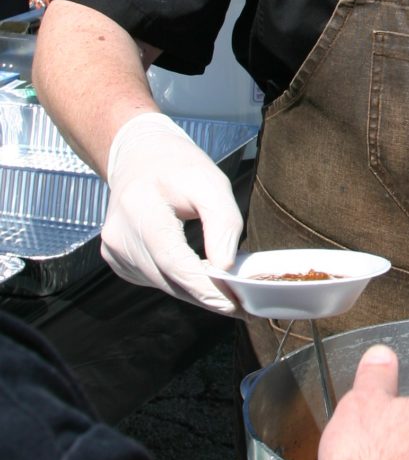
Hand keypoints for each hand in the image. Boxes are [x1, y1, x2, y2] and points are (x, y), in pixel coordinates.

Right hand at [101, 112, 241, 312]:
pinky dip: (180, 282)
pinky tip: (198, 273)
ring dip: (195, 291)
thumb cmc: (177, 166)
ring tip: (226, 287)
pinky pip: (155, 280)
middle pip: (169, 279)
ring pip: (163, 285)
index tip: (234, 303)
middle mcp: (119, 235)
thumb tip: (225, 266)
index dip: (205, 287)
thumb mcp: (211, 183)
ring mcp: (114, 250)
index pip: (174, 261)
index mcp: (139, 208)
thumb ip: (223, 223)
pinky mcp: (117, 259)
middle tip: (242, 303)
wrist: (139, 156)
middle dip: (206, 294)